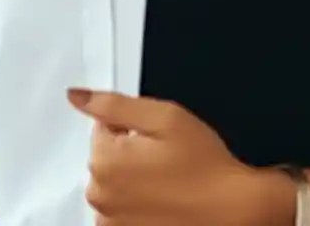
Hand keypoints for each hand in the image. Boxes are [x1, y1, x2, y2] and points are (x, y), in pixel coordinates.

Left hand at [68, 88, 282, 225]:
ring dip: (133, 181)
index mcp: (104, 160)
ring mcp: (110, 221)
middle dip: (131, 154)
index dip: (135, 128)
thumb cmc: (205, 168)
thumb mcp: (165, 118)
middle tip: (167, 160)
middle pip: (106, 157)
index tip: (157, 140)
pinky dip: (136, 205)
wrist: (231, 211)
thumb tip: (78, 96)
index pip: (103, 128)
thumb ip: (115, 104)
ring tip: (168, 183)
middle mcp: (100, 195)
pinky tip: (163, 201)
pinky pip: (120, 210)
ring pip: (113, 185)